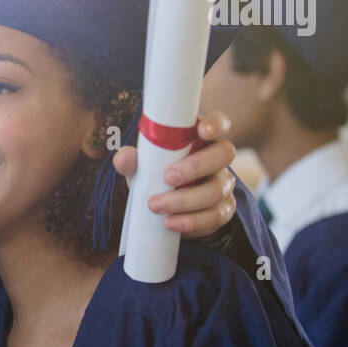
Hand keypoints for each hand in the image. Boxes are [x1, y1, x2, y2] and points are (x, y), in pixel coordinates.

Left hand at [113, 110, 236, 237]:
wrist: (166, 209)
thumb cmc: (156, 175)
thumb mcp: (142, 166)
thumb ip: (132, 160)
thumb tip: (123, 158)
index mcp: (201, 139)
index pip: (220, 123)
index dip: (215, 124)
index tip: (202, 131)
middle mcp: (218, 158)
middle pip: (224, 154)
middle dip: (196, 166)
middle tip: (167, 177)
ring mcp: (224, 184)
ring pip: (217, 190)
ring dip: (185, 200)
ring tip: (155, 206)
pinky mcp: (223, 210)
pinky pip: (215, 216)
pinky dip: (190, 221)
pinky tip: (170, 223)